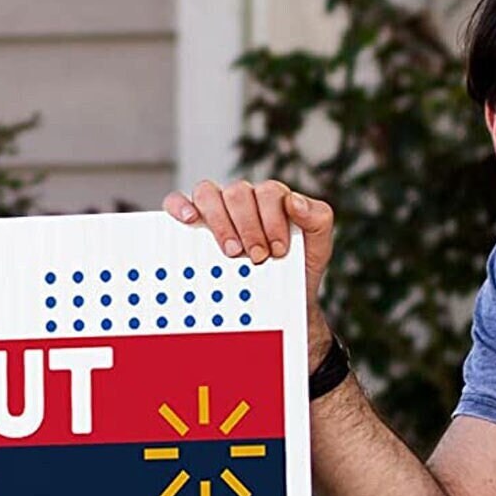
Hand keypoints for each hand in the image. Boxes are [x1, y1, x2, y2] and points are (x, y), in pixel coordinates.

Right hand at [163, 178, 334, 364]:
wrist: (281, 303)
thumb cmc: (296, 271)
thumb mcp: (318, 247)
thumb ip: (318, 218)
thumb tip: (295, 200)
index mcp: (272, 200)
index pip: (268, 191)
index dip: (272, 220)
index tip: (278, 251)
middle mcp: (243, 199)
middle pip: (238, 192)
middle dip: (249, 227)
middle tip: (257, 257)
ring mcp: (216, 208)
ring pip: (208, 192)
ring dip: (220, 222)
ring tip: (232, 252)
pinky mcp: (193, 222)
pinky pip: (177, 201)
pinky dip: (180, 205)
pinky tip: (189, 220)